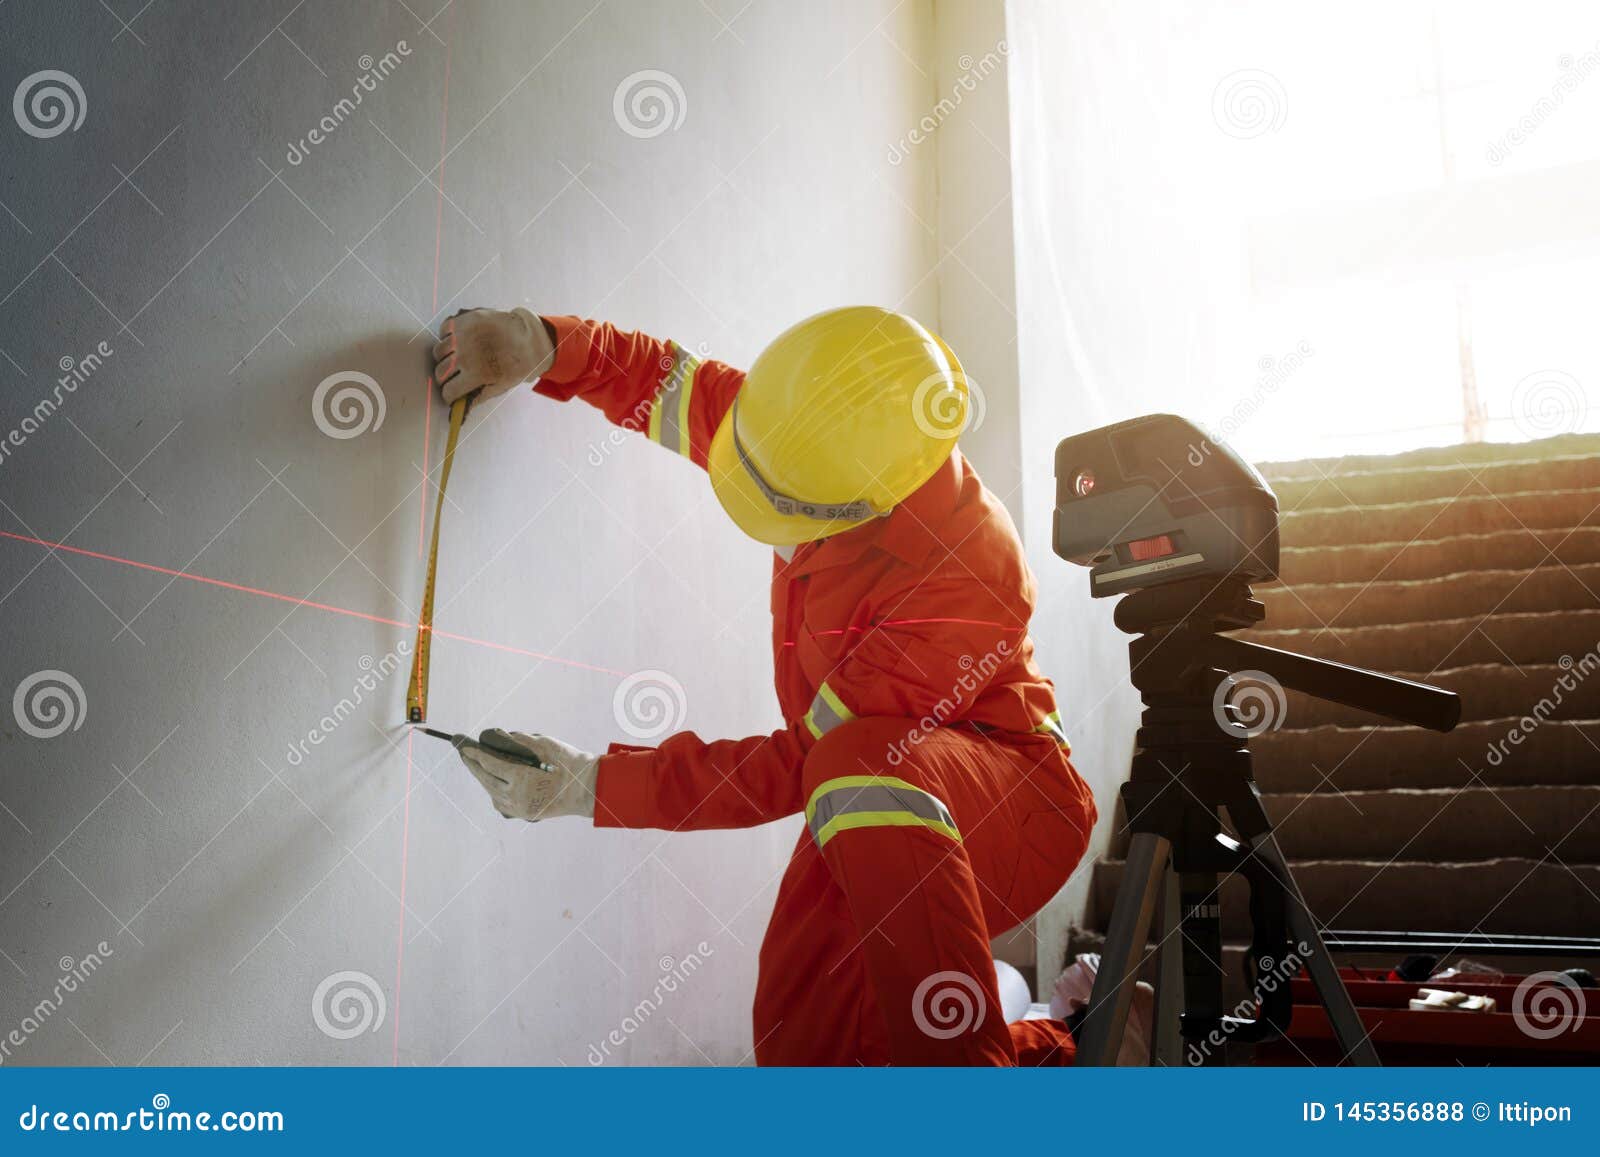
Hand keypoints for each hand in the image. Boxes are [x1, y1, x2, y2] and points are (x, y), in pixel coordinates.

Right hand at [432, 308, 555, 403]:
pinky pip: (443, 331)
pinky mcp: (464, 320)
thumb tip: (460, 408)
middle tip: (452, 378)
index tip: (450, 394)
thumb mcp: (501, 386)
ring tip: (454, 358)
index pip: (449, 391)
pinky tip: (456, 342)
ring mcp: (463, 336)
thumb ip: (478, 396)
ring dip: (444, 358)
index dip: (449, 396)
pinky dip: (446, 337)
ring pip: (438, 352)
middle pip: (440, 372)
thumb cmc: (517, 364)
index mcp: (477, 374)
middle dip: (445, 379)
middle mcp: (466, 355)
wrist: (529, 338)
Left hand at [458, 731, 597, 821]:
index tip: (464, 747)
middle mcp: (515, 796)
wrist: (586, 789)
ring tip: (476, 766)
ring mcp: (519, 807)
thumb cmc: (568, 762)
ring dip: (483, 778)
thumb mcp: (544, 743)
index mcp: (520, 778)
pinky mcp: (524, 813)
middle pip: (486, 779)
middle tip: (464, 754)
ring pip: (491, 792)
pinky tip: (492, 783)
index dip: (475, 754)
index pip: (490, 764)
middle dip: (473, 765)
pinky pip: (501, 802)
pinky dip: (493, 790)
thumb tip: (498, 736)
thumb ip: (519, 740)